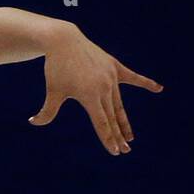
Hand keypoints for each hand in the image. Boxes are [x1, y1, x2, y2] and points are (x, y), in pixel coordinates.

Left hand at [29, 24, 162, 154]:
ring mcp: (111, 77)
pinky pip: (132, 77)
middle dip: (118, 136)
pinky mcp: (114, 67)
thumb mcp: (52, 92)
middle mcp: (104, 88)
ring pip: (119, 104)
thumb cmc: (56, 68)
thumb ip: (46, 111)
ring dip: (125, 121)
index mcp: (90, 96)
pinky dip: (145, 83)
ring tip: (130, 137)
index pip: (102, 123)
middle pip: (113, 117)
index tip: (115, 152)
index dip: (108, 139)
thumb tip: (34, 122)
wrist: (64, 41)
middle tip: (125, 151)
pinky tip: (158, 89)